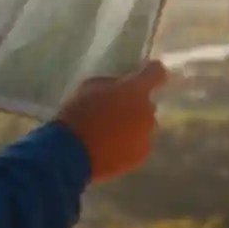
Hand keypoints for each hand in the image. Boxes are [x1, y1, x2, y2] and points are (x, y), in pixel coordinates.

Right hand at [56, 60, 167, 183]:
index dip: (152, 72)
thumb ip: (111, 85)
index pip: (157, 72)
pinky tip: (109, 149)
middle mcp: (147, 111)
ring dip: (131, 128)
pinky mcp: (140, 156)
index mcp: (135, 89)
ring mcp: (146, 136)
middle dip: (134, 107)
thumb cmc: (77, 114)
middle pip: (146, 105)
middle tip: (113, 114)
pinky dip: (128, 145)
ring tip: (109, 135)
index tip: (144, 75)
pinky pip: (138, 145)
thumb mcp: (89, 87)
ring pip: (143, 127)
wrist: (71, 153)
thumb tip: (120, 87)